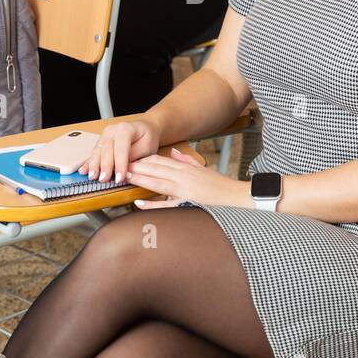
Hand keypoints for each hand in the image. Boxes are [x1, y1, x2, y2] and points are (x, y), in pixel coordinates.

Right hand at [79, 119, 161, 183]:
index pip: (121, 149)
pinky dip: (89, 163)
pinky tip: (83, 170)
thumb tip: (125, 167)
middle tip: (104, 179)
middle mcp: (112, 130)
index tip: (119, 178)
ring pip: (97, 151)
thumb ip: (135, 156)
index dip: (120, 165)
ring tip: (92, 176)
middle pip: (106, 150)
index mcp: (125, 129)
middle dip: (104, 166)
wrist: (145, 127)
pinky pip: (94, 153)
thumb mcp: (147, 146)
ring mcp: (104, 135)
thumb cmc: (147, 136)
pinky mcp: (101, 142)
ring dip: (94, 165)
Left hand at [126, 148, 248, 208]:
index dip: (144, 159)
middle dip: (137, 167)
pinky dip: (151, 205)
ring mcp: (185, 191)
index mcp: (186, 168)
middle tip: (121, 165)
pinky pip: (165, 205)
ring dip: (141, 179)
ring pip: (158, 183)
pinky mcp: (186, 205)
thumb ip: (185, 159)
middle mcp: (184, 177)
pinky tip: (138, 204)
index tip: (131, 157)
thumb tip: (172, 151)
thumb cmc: (219, 185)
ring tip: (126, 176)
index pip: (161, 161)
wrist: (235, 197)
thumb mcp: (202, 168)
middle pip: (156, 169)